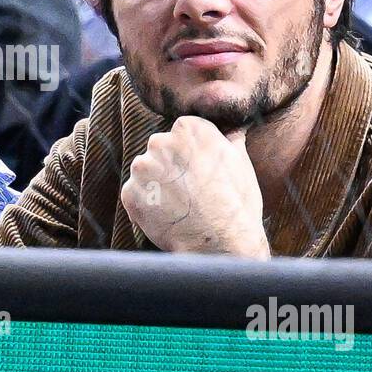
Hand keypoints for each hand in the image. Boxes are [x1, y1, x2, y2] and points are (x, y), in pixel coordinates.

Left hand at [120, 116, 269, 256]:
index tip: (198, 169)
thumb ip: (231, 140)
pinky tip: (166, 216)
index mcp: (188, 128)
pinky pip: (135, 194)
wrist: (221, 243)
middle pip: (160, 149)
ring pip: (145, 172)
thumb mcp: (241, 163)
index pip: (180, 132)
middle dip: (170, 166)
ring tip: (179, 205)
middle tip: (189, 189)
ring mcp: (142, 168)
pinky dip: (146, 205)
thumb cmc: (236, 202)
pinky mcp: (130, 193)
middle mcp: (160, 142)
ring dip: (156, 185)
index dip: (190, 154)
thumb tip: (234, 129)